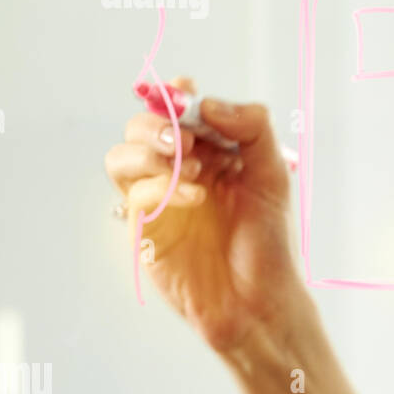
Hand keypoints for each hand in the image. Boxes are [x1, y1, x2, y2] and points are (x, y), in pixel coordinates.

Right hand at [104, 76, 309, 352]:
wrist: (258, 300)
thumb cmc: (268, 240)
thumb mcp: (272, 174)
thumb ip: (251, 128)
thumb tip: (208, 103)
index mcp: (210, 153)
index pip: (180, 110)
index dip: (177, 96)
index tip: (186, 93)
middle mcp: (179, 171)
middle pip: (141, 128)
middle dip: (156, 124)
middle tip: (186, 141)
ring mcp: (157, 199)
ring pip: (122, 157)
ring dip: (148, 152)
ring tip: (189, 167)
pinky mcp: (144, 229)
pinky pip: (133, 195)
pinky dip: (160, 188)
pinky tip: (194, 199)